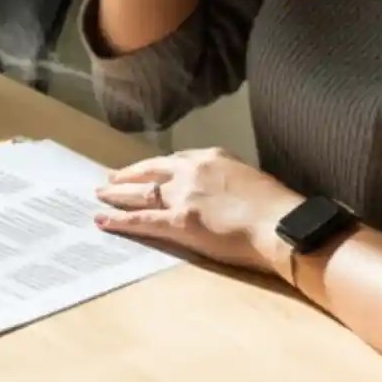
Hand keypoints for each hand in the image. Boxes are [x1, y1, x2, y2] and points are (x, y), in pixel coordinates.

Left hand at [95, 148, 301, 274]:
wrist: (282, 223)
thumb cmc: (277, 208)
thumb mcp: (251, 180)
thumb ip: (229, 181)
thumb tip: (223, 194)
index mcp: (212, 158)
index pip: (174, 160)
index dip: (155, 167)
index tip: (145, 170)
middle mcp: (192, 171)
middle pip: (150, 171)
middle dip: (128, 176)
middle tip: (110, 179)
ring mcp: (183, 195)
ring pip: (140, 193)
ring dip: (117, 195)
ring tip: (99, 196)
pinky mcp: (179, 220)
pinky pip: (141, 220)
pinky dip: (119, 220)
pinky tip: (102, 220)